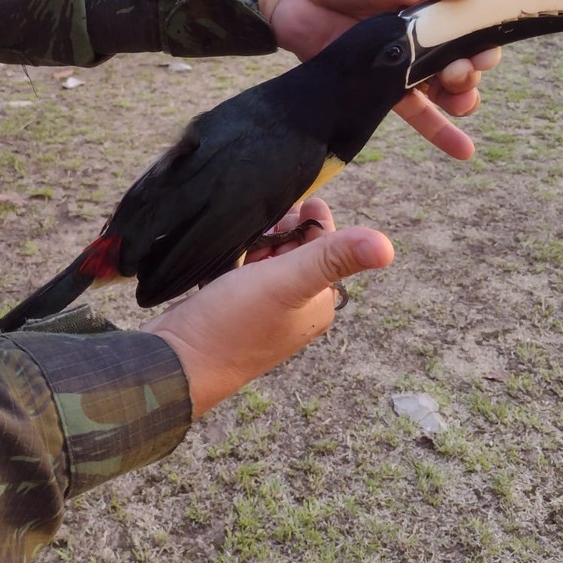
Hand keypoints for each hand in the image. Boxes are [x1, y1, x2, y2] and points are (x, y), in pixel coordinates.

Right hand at [142, 198, 391, 417]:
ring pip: (270, 263)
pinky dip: (240, 257)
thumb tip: (388, 246)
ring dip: (261, 241)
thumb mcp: (287, 282)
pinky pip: (244, 274)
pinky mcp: (231, 312)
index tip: (298, 200)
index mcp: (317, 305)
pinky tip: (227, 247)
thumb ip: (333, 258)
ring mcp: (263, 314)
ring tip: (247, 225)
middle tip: (267, 211)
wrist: (174, 363)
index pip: (328, 250)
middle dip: (286, 229)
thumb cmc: (233, 323)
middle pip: (299, 254)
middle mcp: (295, 311)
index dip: (315, 222)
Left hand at [257, 0, 500, 160]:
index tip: (483, 48)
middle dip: (469, 69)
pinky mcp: (374, 84)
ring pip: (440, 86)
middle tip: (457, 72)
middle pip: (460, 57)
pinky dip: (438, 130)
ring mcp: (398, 60)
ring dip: (459, 98)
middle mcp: (420, 32)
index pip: (471, 22)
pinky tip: (462, 149)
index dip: (484, 37)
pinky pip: (412, 110)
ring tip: (460, 102)